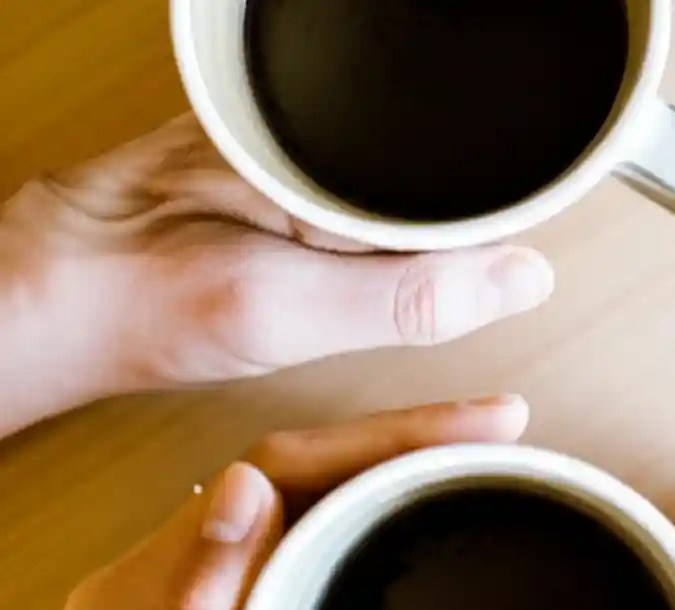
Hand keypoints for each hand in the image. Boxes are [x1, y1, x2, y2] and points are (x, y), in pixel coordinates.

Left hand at [0, 116, 553, 434]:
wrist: (56, 298)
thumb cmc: (143, 296)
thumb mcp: (286, 310)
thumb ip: (407, 297)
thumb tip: (521, 279)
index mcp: (334, 147)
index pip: (469, 170)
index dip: (503, 222)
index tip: (500, 279)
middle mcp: (327, 137)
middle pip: (450, 179)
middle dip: (461, 235)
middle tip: (379, 293)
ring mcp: (310, 156)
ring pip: (415, 193)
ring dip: (421, 243)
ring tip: (347, 282)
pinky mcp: (294, 177)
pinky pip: (374, 204)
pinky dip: (382, 245)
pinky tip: (343, 271)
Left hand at [62, 395, 528, 609]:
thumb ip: (197, 606)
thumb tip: (243, 480)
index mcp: (137, 592)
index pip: (277, 469)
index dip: (384, 435)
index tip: (482, 421)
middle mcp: (157, 577)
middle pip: (295, 473)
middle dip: (400, 442)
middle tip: (496, 424)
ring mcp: (192, 595)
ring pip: (302, 500)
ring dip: (387, 470)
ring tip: (471, 452)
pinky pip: (302, 539)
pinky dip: (364, 514)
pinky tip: (413, 506)